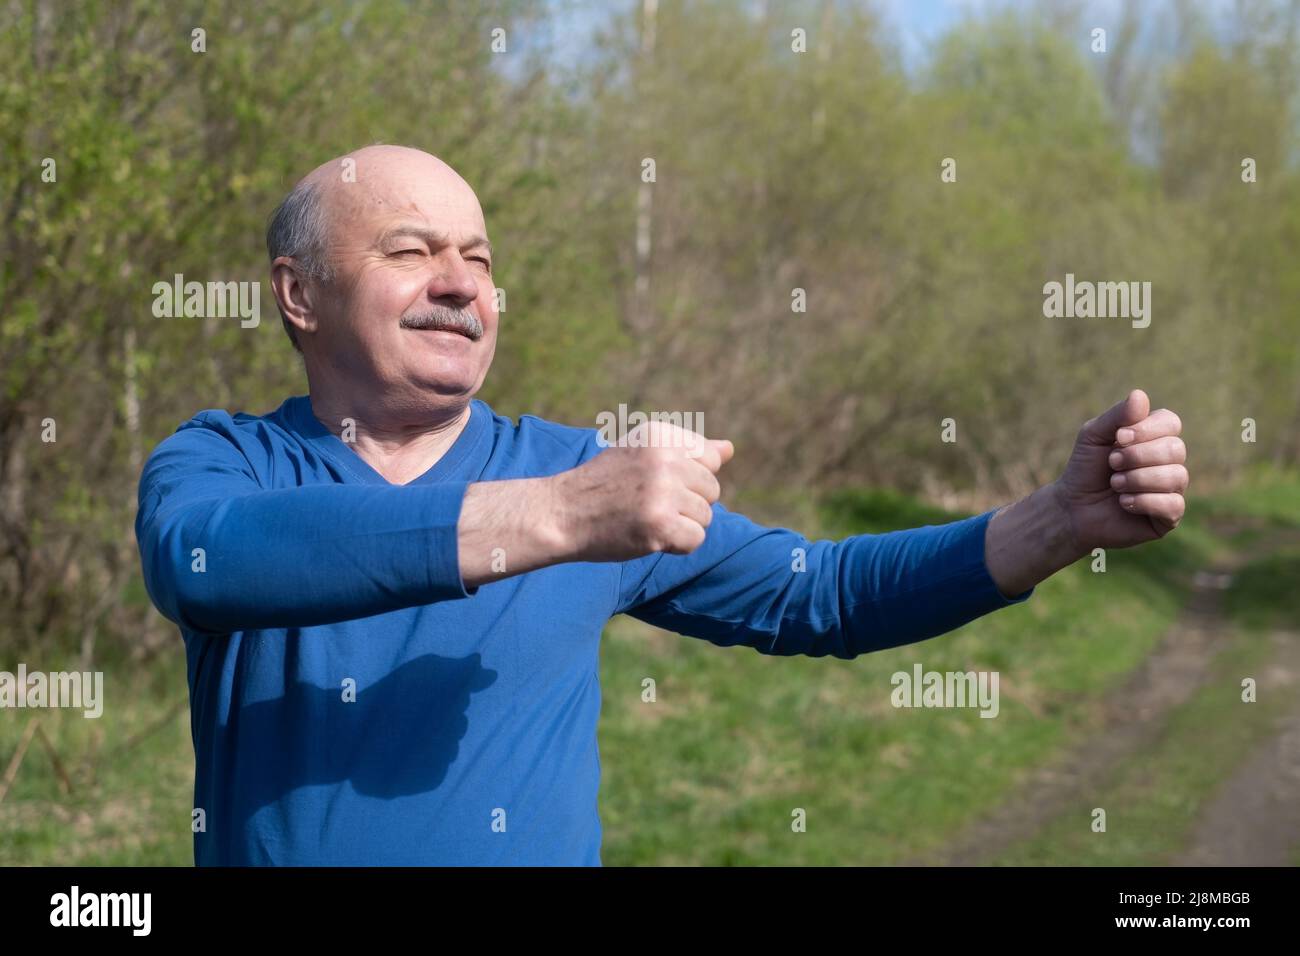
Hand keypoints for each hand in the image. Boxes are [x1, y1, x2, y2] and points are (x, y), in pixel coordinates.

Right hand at [550, 421, 734, 561]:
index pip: (710, 458)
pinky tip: (648, 536)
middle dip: (687, 503)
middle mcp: (664, 458)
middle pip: (712, 489)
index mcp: (660, 435)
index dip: (687, 478)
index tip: (653, 482)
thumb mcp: (641, 453)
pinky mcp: (660, 525)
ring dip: (680, 525)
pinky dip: (676, 545)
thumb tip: (729, 449)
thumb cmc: (604, 485)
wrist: (561, 513)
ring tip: (645, 519)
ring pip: (706, 516)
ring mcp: (663, 492)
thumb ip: (687, 450)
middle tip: (647, 504)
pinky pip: (695, 539)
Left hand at [1054, 388, 1187, 551]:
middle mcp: (1169, 462)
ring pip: (1176, 476)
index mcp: (1155, 438)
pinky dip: (1144, 501)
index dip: (1147, 429)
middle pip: (1176, 449)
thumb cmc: (1085, 469)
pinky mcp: (1169, 517)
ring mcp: (1172, 489)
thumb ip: (1116, 416)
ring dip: (1137, 479)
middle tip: (1112, 463)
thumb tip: (1140, 394)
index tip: (1119, 437)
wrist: (1072, 508)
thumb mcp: (1093, 436)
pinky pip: (1173, 505)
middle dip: (1138, 456)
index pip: (1171, 423)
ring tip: (1115, 484)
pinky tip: (1124, 503)